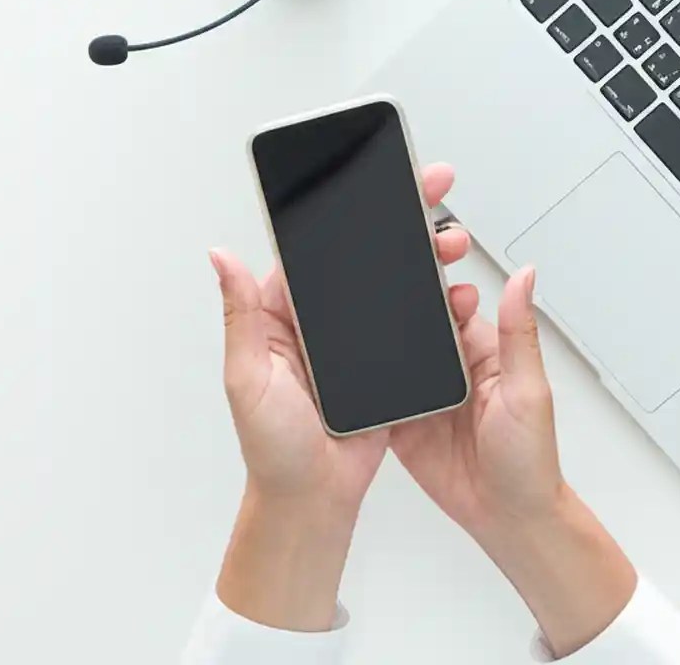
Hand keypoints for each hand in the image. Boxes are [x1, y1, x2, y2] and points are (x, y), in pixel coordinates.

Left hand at [210, 164, 470, 631]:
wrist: (312, 499)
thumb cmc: (272, 448)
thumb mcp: (247, 377)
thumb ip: (242, 315)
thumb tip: (221, 257)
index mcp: (284, 314)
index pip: (318, 247)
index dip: (348, 209)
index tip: (373, 179)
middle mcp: (322, 323)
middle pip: (366, 257)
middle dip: (402, 220)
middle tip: (432, 189)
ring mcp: (357, 344)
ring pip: (396, 287)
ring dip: (426, 259)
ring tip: (452, 241)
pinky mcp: (387, 367)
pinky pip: (415, 328)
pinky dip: (439, 308)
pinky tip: (458, 291)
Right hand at [391, 169, 635, 656]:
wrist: (508, 518)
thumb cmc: (530, 459)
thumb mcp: (527, 392)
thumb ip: (520, 334)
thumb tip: (525, 275)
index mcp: (479, 346)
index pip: (449, 294)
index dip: (433, 262)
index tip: (420, 227)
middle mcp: (447, 361)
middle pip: (411, 312)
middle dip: (392, 282)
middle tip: (370, 253)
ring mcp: (418, 389)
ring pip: (387, 344)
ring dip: (369, 324)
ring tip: (343, 296)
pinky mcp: (398, 418)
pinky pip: (372, 388)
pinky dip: (355, 373)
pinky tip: (335, 356)